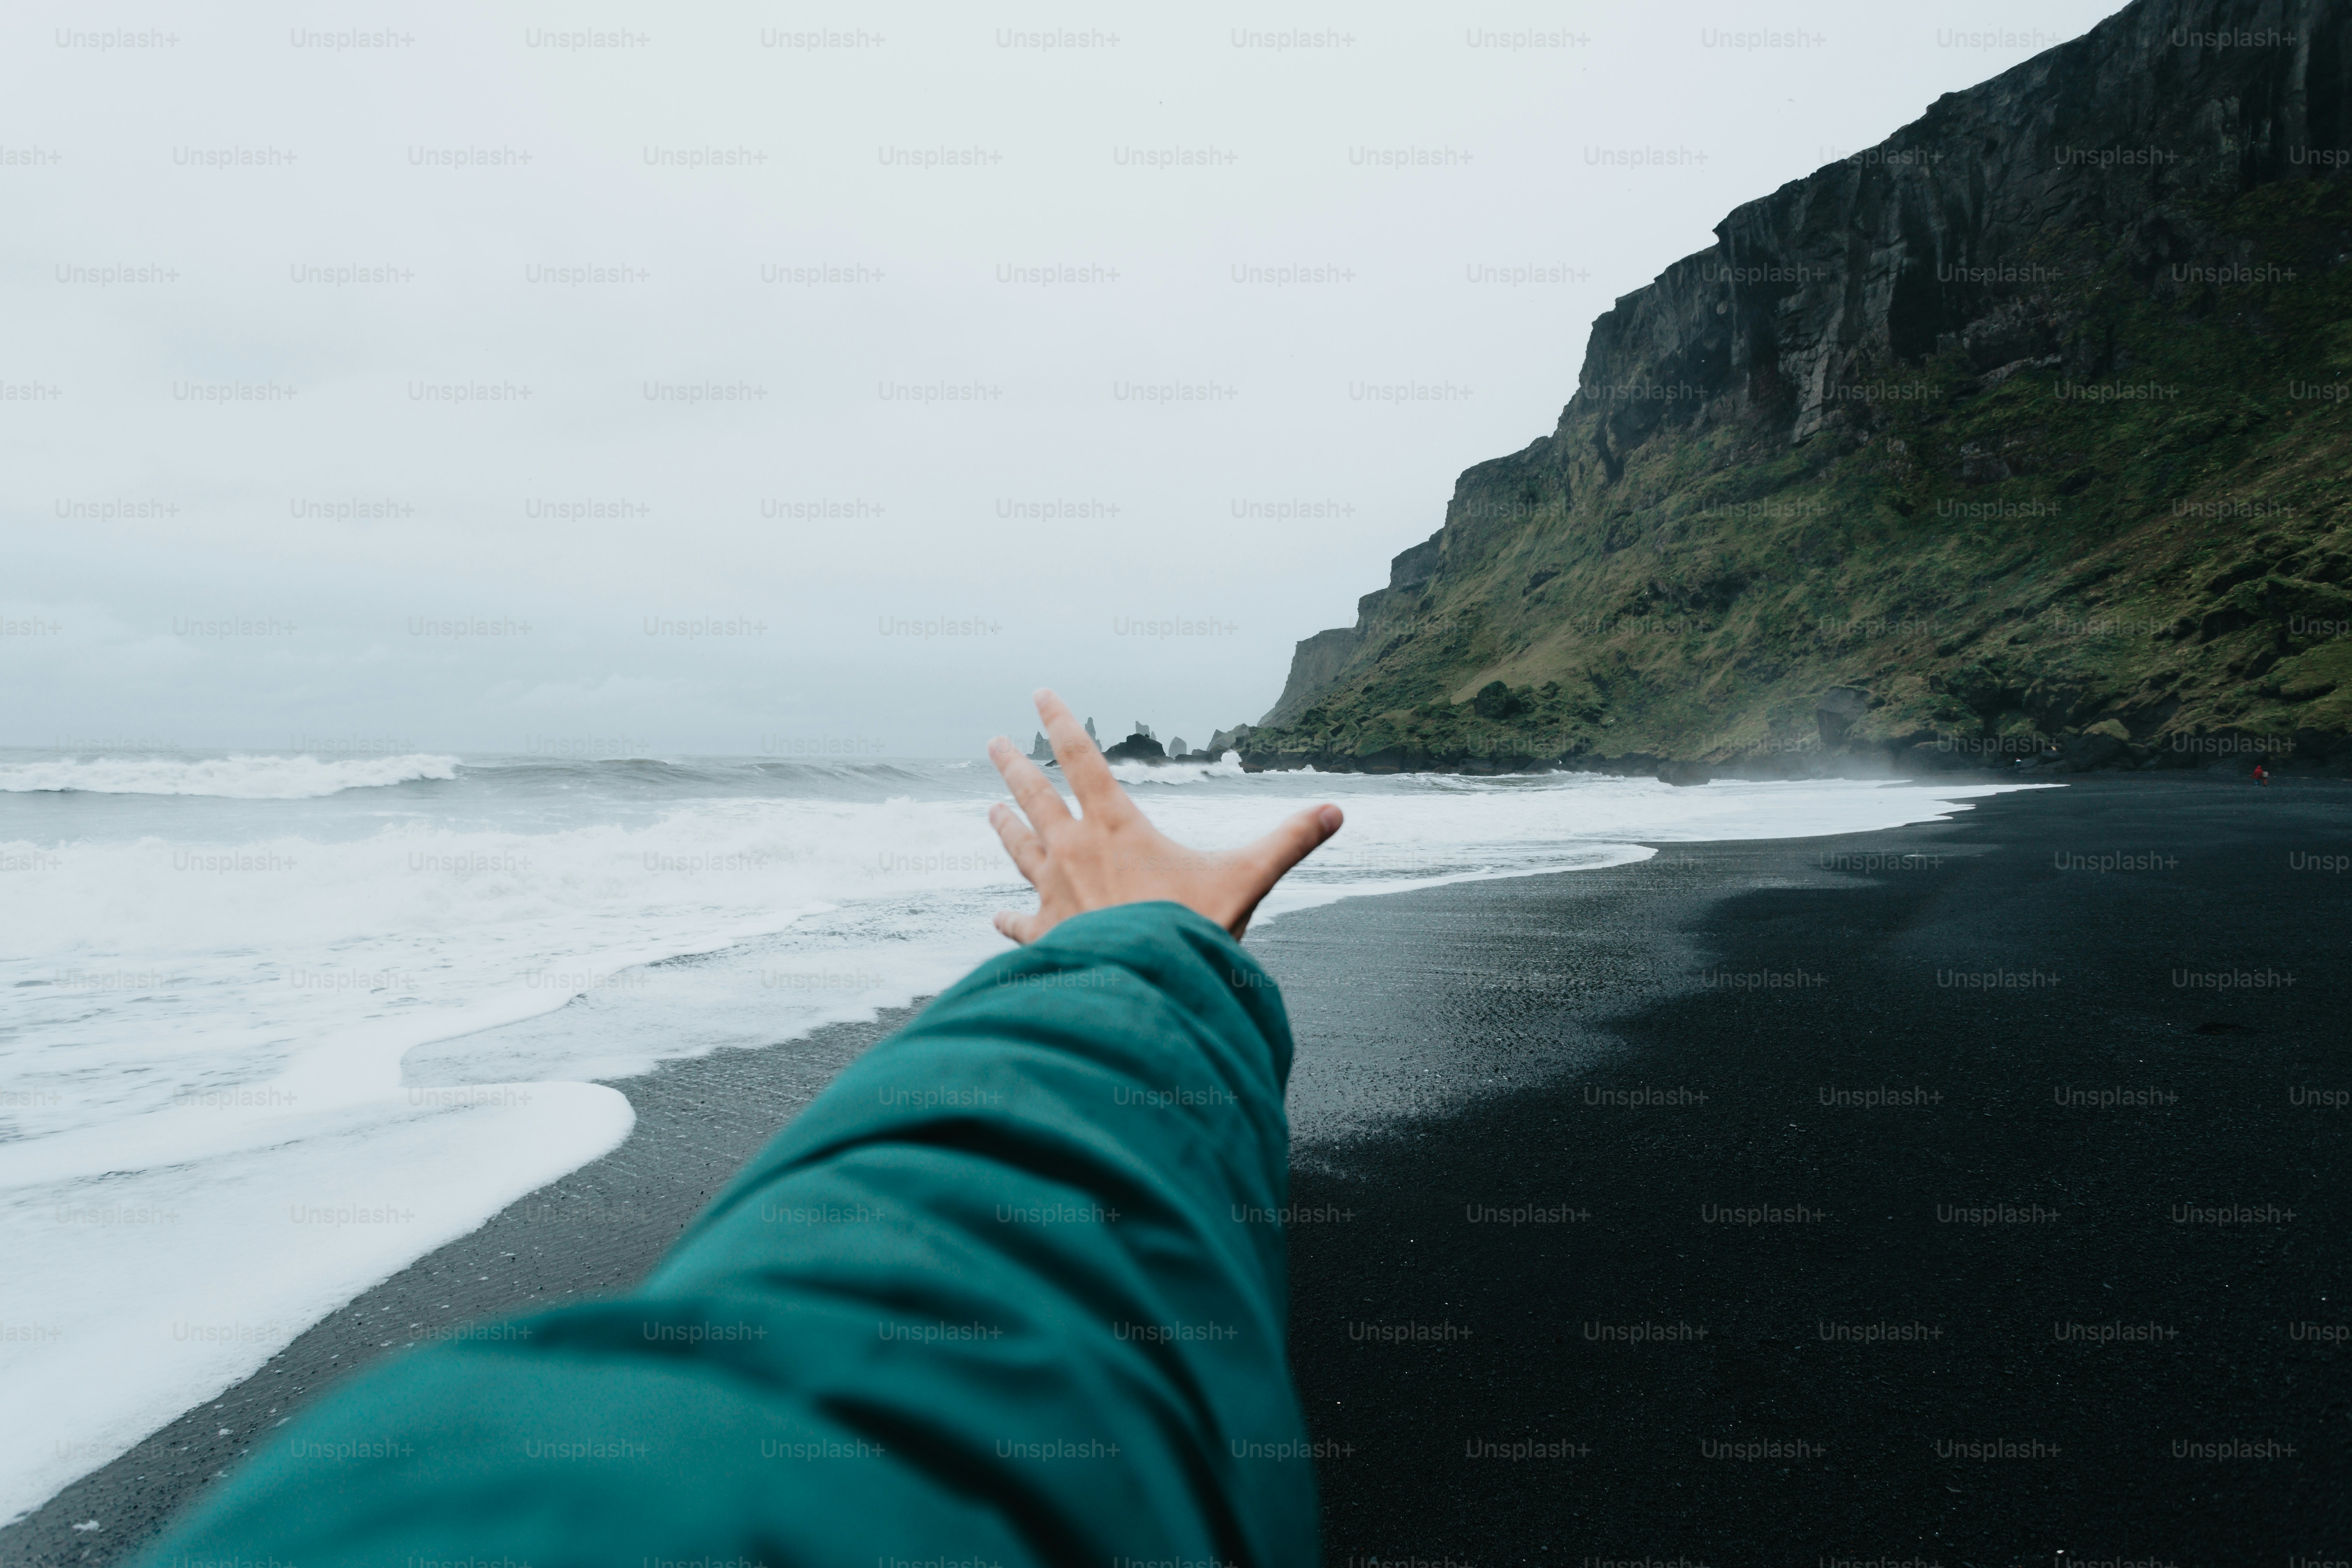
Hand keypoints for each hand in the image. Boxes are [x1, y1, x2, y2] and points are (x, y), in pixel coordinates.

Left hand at [985, 688, 1342, 943]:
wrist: (1144, 990)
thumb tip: (1336, 810)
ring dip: (1005, 827)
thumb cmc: (1191, 931)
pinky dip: (1008, 921)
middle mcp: (1074, 853)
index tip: (1038, 693)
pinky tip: (997, 919)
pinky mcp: (1046, 938)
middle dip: (1015, 767)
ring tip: (989, 809)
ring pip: (1020, 850)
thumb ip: (1288, 843)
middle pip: (1036, 797)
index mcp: (1116, 828)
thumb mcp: (1246, 880)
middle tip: (994, 743)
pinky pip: (1019, 925)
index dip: (1060, 722)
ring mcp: (1053, 895)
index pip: (1082, 759)